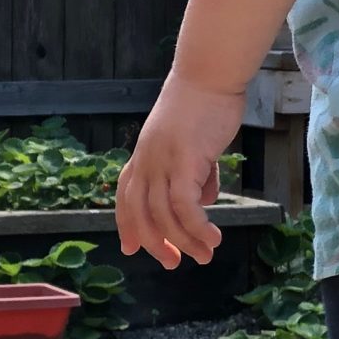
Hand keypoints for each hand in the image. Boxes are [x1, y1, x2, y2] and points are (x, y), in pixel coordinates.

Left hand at [116, 74, 245, 268]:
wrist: (208, 75)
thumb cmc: (205, 104)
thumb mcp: (194, 144)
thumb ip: (196, 172)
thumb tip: (205, 199)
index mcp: (143, 155)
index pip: (126, 196)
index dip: (127, 225)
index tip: (131, 249)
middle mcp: (146, 161)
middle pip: (140, 214)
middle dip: (155, 244)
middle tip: (174, 263)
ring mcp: (161, 162)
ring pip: (165, 216)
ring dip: (186, 241)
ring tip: (206, 254)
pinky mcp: (183, 161)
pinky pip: (185, 206)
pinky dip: (197, 227)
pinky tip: (212, 237)